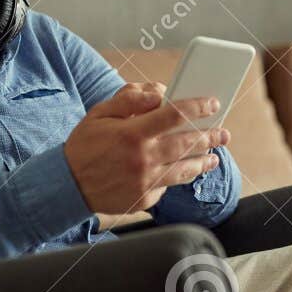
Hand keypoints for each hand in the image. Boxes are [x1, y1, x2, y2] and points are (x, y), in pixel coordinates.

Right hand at [63, 82, 229, 213]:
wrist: (66, 185)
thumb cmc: (85, 145)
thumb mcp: (101, 113)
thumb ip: (131, 99)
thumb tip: (160, 91)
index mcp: (132, 133)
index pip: (174, 115)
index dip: (197, 107)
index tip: (212, 103)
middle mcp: (142, 159)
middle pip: (187, 144)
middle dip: (210, 136)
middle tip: (224, 132)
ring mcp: (145, 182)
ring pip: (185, 170)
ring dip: (203, 161)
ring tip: (214, 156)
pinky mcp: (144, 199)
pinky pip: (167, 186)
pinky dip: (176, 177)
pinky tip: (183, 171)